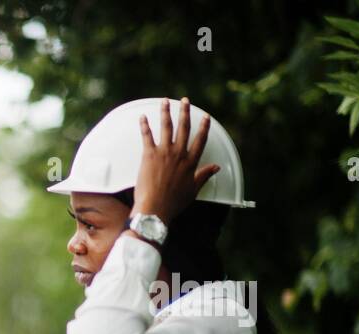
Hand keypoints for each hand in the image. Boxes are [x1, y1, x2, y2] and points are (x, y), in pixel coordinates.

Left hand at [131, 97, 219, 224]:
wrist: (155, 208)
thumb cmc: (173, 203)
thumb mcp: (193, 190)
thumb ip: (204, 176)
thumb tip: (216, 168)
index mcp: (191, 162)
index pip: (200, 140)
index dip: (204, 127)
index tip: (206, 117)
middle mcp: (179, 154)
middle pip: (184, 128)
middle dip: (185, 112)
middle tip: (185, 100)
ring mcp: (164, 153)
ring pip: (167, 127)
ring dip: (166, 112)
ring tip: (165, 101)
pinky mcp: (149, 155)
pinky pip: (147, 136)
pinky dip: (144, 126)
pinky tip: (142, 117)